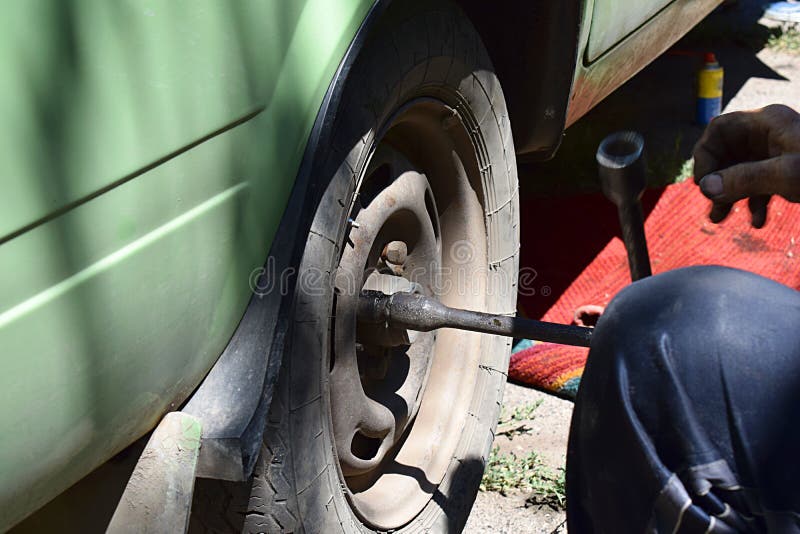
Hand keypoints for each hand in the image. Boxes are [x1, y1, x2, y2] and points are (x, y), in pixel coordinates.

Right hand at [692, 104, 799, 227]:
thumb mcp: (787, 174)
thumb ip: (745, 179)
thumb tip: (706, 188)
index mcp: (767, 122)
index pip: (720, 130)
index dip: (705, 155)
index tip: (704, 183)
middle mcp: (768, 135)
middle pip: (726, 153)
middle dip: (715, 181)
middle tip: (711, 204)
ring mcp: (776, 153)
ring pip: (740, 172)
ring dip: (729, 196)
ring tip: (720, 219)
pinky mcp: (786, 172)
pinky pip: (759, 185)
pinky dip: (753, 203)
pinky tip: (757, 221)